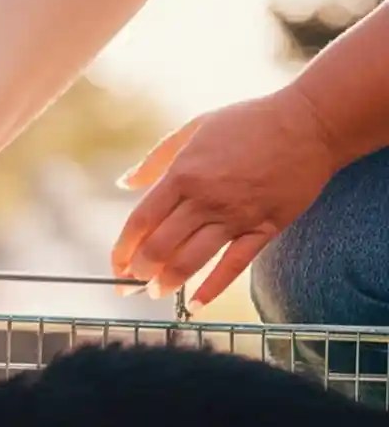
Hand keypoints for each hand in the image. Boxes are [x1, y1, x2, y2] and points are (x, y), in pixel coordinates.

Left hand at [111, 86, 338, 311]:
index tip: (116, 265)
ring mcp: (236, 216)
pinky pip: (234, 265)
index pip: (141, 222)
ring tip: (155, 292)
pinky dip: (213, 288)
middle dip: (140, 271)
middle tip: (131, 284)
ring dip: (168, 282)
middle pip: (160, 247)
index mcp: (183, 175)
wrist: (310, 123)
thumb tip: (124, 183)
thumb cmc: (248, 122)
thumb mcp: (194, 128)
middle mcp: (205, 199)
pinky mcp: (265, 227)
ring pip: (191, 260)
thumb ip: (155, 160)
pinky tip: (196, 304)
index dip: (123, 249)